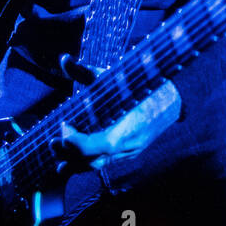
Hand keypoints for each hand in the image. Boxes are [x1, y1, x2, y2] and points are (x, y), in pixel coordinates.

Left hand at [52, 81, 180, 171]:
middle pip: (92, 160)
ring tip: (57, 152)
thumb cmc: (141, 85)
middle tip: (54, 140)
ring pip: (97, 166)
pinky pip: (105, 163)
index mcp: (126, 128)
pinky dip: (86, 163)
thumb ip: (85, 72)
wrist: (172, 99)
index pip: (94, 145)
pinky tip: (69, 163)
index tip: (65, 124)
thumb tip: (63, 59)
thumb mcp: (113, 76)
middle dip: (69, 153)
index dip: (75, 140)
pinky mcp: (130, 153)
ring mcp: (130, 152)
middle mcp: (128, 145)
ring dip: (74, 162)